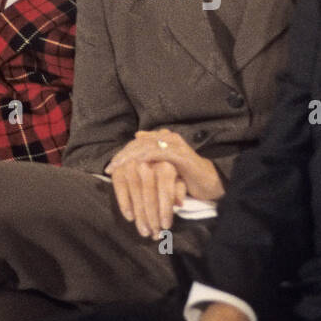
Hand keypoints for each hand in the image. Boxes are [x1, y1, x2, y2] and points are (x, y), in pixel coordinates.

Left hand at [104, 129, 222, 235]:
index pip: (137, 143)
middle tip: (110, 169)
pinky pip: (159, 153)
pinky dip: (145, 158)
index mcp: (164, 139)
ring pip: (145, 146)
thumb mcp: (165, 168)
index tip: (109, 168)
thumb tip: (136, 137)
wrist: (210, 183)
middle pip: (139, 143)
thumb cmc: (187, 177)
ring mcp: (176, 144)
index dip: (122, 154)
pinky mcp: (181, 154)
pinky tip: (135, 166)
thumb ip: (152, 154)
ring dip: (129, 158)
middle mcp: (169, 137)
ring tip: (117, 169)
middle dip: (122, 156)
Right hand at [107, 158, 183, 237]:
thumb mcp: (176, 180)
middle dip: (152, 216)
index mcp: (165, 164)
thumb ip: (179, 190)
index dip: (165, 209)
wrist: (142, 159)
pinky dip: (125, 204)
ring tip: (144, 231)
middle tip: (154, 234)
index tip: (166, 226)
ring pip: (135, 192)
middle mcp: (147, 162)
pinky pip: (120, 188)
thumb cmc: (164, 174)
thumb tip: (179, 204)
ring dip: (140, 214)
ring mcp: (131, 164)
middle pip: (149, 192)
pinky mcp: (118, 170)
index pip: (165, 189)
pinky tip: (130, 218)